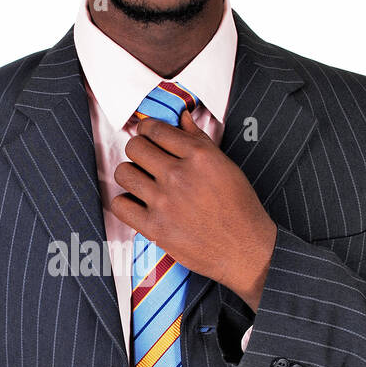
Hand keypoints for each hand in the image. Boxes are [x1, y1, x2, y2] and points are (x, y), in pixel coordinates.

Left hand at [110, 108, 276, 310]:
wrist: (245, 250)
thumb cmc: (239, 208)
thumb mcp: (225, 165)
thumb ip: (199, 139)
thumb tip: (181, 117)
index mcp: (198, 156)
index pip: (155, 129)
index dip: (147, 130)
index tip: (147, 136)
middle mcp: (179, 175)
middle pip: (134, 147)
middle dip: (138, 150)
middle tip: (145, 159)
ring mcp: (164, 202)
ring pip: (123, 173)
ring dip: (129, 174)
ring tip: (141, 181)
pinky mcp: (155, 228)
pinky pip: (119, 204)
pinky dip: (124, 203)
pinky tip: (137, 203)